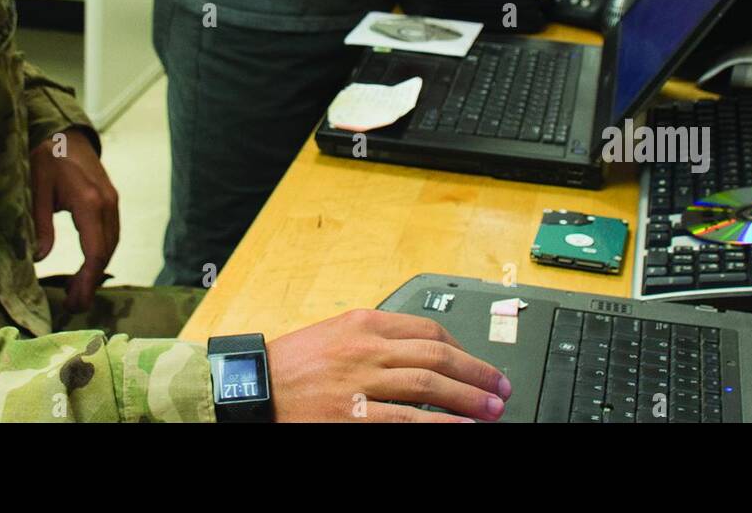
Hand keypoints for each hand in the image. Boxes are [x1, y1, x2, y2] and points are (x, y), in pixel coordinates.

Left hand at [30, 128, 119, 311]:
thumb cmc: (46, 157)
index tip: (74, 301)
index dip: (87, 279)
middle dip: (92, 281)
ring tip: (79, 292)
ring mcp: (112, 200)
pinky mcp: (110, 199)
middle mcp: (106, 202)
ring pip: (112, 243)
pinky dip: (101, 253)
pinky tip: (87, 267)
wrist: (64, 132)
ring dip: (98, 269)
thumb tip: (41, 258)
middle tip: (74, 306)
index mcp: (88, 201)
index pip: (96, 250)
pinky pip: (111, 232)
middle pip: (107, 250)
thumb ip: (40, 224)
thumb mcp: (36, 189)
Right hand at [266, 310, 511, 421]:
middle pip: (437, 357)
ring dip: (468, 399)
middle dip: (476, 373)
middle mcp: (367, 348)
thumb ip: (374, 338)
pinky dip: (440, 425)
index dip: (462, 350)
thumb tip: (419, 352)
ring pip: (429, 386)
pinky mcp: (352, 416)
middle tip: (500, 388)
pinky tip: (461, 429)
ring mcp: (361, 382)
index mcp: (364, 322)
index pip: (428, 330)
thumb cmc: (290, 364)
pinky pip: (407, 421)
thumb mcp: (335, 334)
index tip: (477, 363)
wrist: (251, 387)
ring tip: (492, 410)